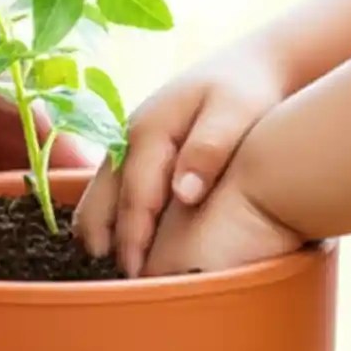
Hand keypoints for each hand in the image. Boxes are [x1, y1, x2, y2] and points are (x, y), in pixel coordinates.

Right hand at [74, 38, 290, 275]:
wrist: (250, 66)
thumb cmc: (247, 90)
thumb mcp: (236, 112)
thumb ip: (209, 150)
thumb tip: (185, 194)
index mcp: (150, 128)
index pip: (135, 193)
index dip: (135, 236)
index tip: (139, 273)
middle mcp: (128, 137)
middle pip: (103, 197)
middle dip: (107, 241)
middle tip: (120, 284)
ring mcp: (127, 144)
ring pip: (99, 195)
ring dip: (100, 231)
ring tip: (111, 270)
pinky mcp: (135, 153)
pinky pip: (112, 190)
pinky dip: (109, 218)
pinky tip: (120, 246)